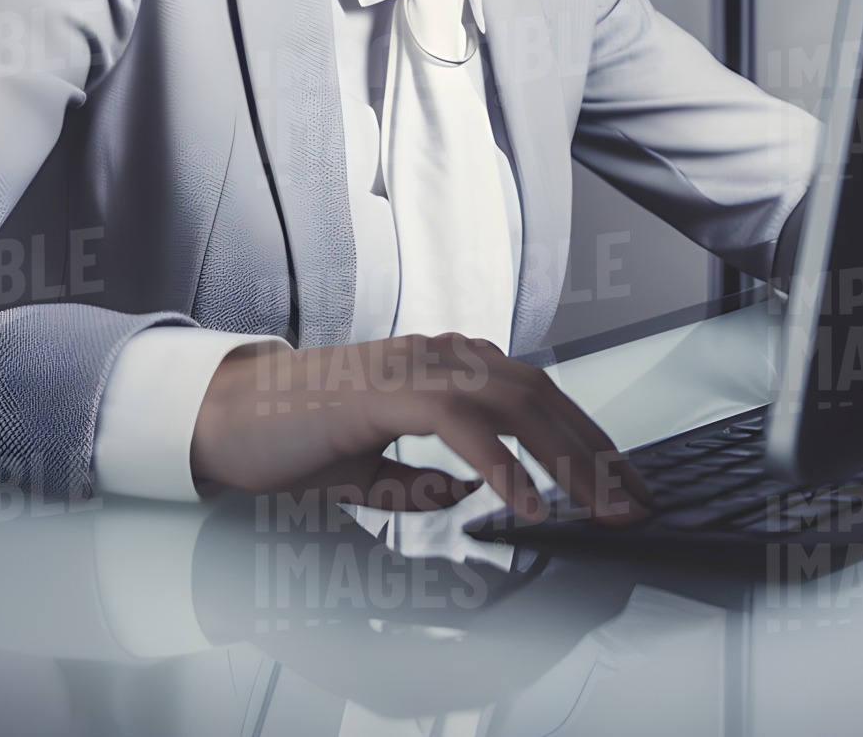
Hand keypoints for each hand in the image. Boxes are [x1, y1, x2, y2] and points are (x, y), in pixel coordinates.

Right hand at [189, 332, 652, 524]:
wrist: (228, 416)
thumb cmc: (295, 436)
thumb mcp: (371, 467)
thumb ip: (421, 478)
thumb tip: (468, 492)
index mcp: (442, 365)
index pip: (536, 393)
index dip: (587, 437)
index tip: (624, 484)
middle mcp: (438, 354)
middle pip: (542, 393)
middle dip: (597, 451)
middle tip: (635, 504)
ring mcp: (413, 365)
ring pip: (515, 400)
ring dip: (568, 458)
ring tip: (600, 508)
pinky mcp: (385, 390)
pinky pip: (459, 423)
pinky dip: (501, 463)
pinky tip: (526, 503)